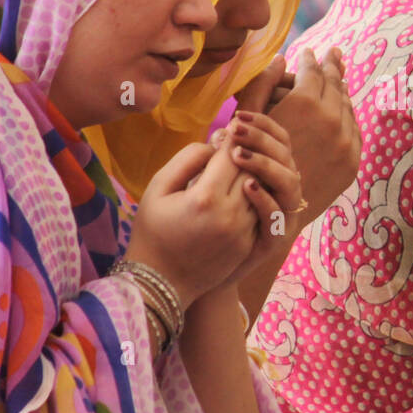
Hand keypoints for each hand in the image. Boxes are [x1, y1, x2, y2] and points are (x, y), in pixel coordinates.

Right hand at [124, 141, 282, 304]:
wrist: (160, 282)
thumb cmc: (152, 230)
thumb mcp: (158, 188)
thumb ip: (187, 159)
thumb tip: (216, 144)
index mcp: (205, 198)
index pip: (230, 156)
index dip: (229, 140)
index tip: (226, 131)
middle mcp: (229, 215)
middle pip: (250, 171)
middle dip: (244, 154)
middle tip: (238, 144)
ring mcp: (243, 232)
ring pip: (259, 190)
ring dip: (252, 175)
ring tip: (242, 165)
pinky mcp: (249, 245)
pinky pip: (261, 212)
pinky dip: (256, 197)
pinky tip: (243, 190)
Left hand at [209, 110, 305, 247]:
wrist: (201, 267)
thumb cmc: (204, 219)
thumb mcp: (210, 183)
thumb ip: (220, 159)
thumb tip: (222, 132)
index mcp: (272, 172)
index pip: (279, 139)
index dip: (264, 125)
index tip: (238, 115)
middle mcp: (282, 190)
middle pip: (286, 156)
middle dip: (261, 139)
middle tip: (235, 130)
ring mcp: (282, 215)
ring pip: (289, 183)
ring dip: (265, 165)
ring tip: (237, 155)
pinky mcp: (275, 239)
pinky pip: (279, 216)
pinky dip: (266, 200)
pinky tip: (246, 187)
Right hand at [235, 47, 359, 229]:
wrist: (273, 210)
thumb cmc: (250, 163)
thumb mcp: (249, 120)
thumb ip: (262, 83)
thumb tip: (280, 57)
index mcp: (305, 103)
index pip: (312, 71)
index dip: (309, 59)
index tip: (309, 52)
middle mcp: (330, 119)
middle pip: (336, 85)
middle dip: (333, 67)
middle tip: (334, 54)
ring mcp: (345, 141)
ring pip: (348, 106)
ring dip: (343, 90)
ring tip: (340, 79)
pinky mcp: (352, 161)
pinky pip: (353, 130)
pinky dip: (348, 116)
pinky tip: (344, 110)